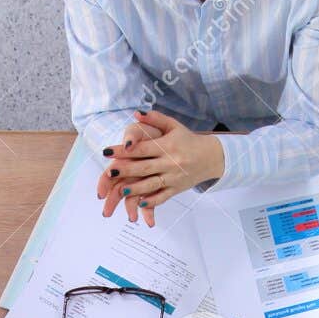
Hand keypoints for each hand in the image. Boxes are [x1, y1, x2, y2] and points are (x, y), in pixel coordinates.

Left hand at [102, 109, 224, 224]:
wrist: (211, 156)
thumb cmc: (187, 140)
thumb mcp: (173, 125)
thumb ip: (155, 118)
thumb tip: (137, 113)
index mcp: (167, 145)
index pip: (141, 148)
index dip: (124, 150)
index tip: (107, 152)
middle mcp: (170, 162)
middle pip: (144, 167)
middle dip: (126, 170)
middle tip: (109, 172)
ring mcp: (173, 177)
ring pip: (152, 184)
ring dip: (137, 189)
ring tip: (121, 191)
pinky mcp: (176, 189)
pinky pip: (163, 197)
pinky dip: (153, 201)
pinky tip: (140, 204)